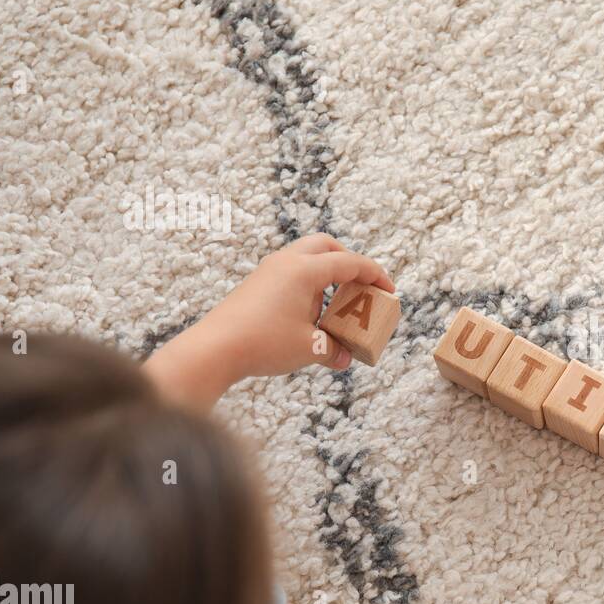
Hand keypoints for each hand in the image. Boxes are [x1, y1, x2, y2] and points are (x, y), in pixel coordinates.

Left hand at [145, 235, 394, 410]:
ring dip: (327, 271)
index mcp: (304, 270)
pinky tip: (311, 311)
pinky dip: (309, 282)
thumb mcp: (309, 348)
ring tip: (337, 301)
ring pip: (306, 256)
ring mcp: (269, 270)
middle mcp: (287, 262)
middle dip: (349, 261)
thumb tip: (346, 357)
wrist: (214, 349)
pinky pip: (292, 271)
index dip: (375, 275)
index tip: (388, 290)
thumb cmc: (262, 343)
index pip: (350, 263)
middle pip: (326, 246)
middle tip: (362, 284)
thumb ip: (334, 349)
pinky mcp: (258, 283)